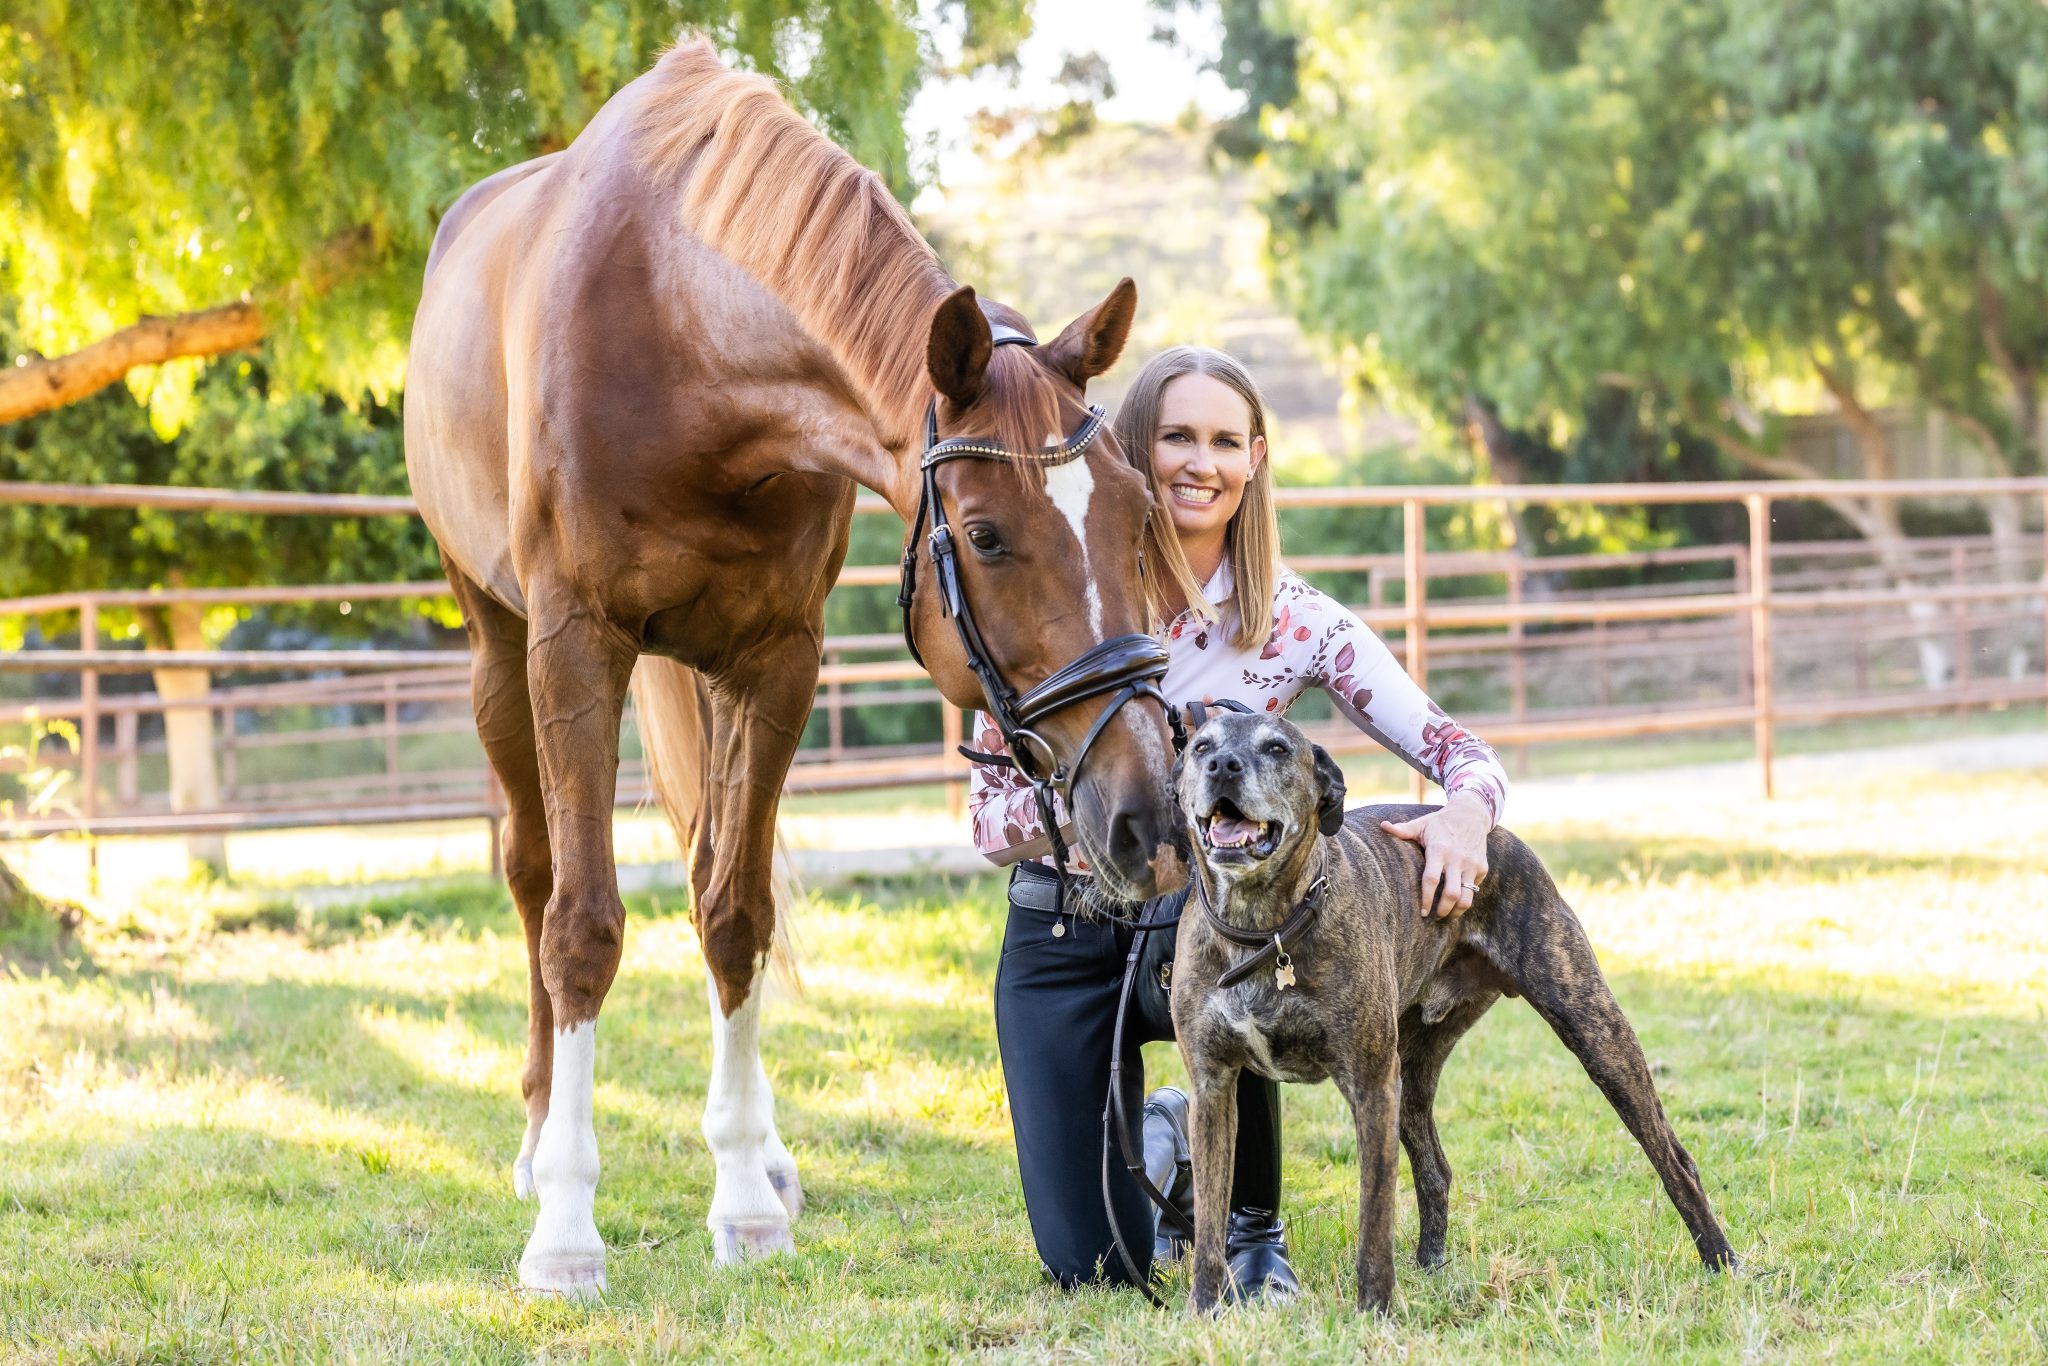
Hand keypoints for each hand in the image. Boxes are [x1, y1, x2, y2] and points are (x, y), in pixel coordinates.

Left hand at [1379, 792, 1491, 918]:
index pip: (1431, 879)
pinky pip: (1475, 889)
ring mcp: (1472, 864)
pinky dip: (1466, 897)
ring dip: (1457, 911)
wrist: (1471, 814)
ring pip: (1467, 897)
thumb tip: (1382, 826)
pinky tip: (1457, 900)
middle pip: (1451, 894)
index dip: (1426, 898)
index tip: (1422, 912)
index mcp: (1439, 850)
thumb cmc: (1440, 822)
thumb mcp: (1422, 823)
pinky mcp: (1482, 868)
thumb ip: (1403, 830)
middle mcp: (1457, 859)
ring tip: (1447, 916)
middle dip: (1443, 910)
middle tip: (1434, 916)